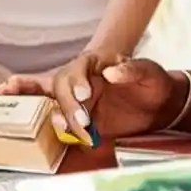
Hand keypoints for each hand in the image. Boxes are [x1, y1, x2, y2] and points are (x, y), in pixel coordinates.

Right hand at [0, 51, 186, 146]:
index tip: (84, 95)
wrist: (156, 103)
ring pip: (49, 99)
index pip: (79, 67)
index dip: (77, 80)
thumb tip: (112, 73)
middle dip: (67, 104)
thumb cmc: (152, 82)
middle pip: (60, 85)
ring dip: (53, 114)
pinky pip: (54, 116)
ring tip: (64, 126)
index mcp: (96, 63)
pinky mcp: (75, 116)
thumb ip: (133, 69)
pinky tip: (33, 115)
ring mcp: (74, 97)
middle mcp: (79, 78)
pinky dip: (42, 118)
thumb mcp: (150, 72)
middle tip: (83, 123)